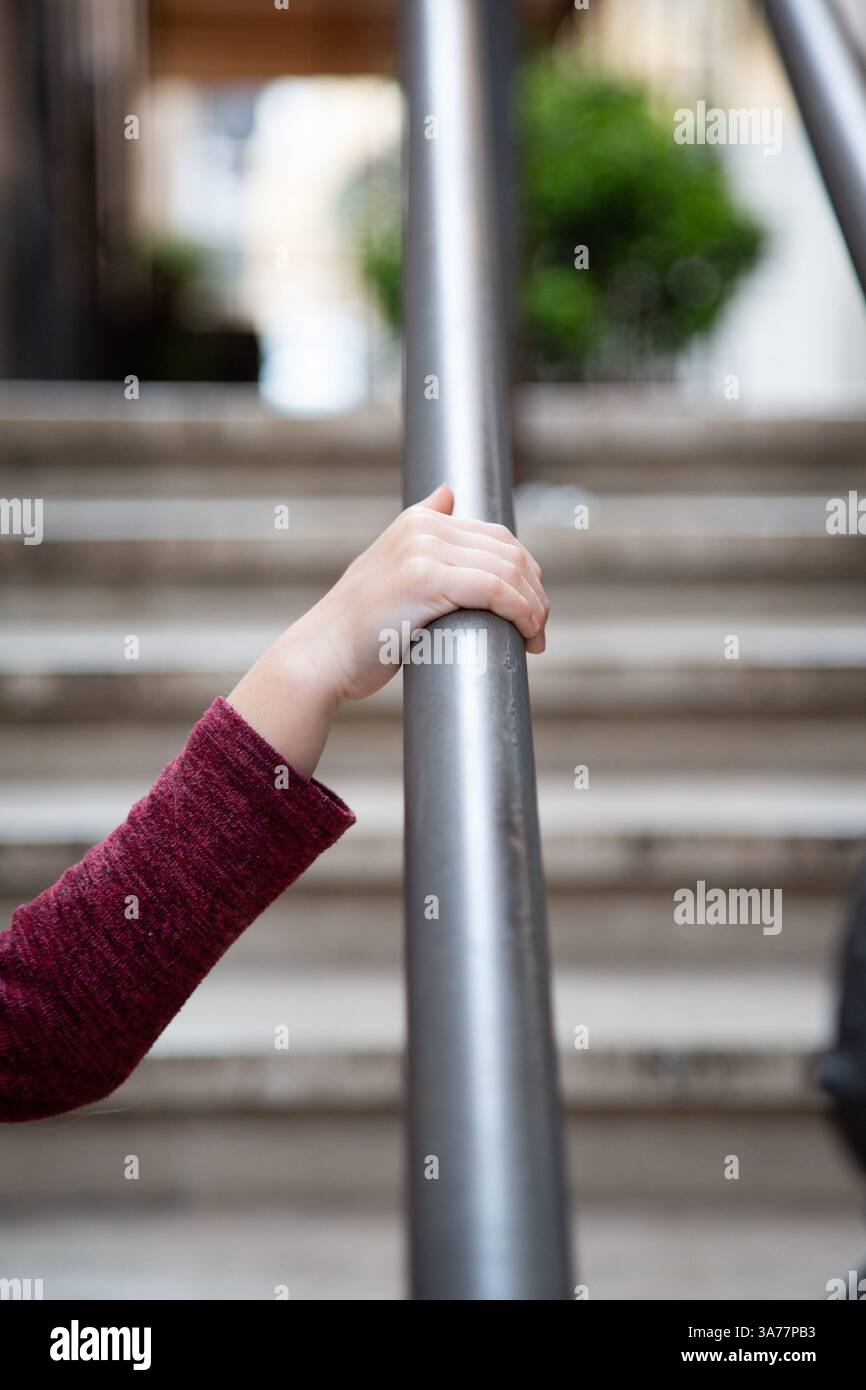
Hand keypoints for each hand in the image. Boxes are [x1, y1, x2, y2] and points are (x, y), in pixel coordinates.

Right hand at [228, 484, 549, 774]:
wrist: (321, 656)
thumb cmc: (360, 628)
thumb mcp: (389, 566)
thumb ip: (419, 529)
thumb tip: (448, 492)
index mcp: (418, 520)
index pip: (497, 537)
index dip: (526, 573)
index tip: (533, 610)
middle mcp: (422, 527)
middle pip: (508, 551)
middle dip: (535, 591)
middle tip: (540, 629)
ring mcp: (422, 550)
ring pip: (506, 571)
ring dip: (534, 607)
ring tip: (536, 638)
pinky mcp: (425, 579)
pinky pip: (494, 590)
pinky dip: (521, 612)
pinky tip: (527, 633)